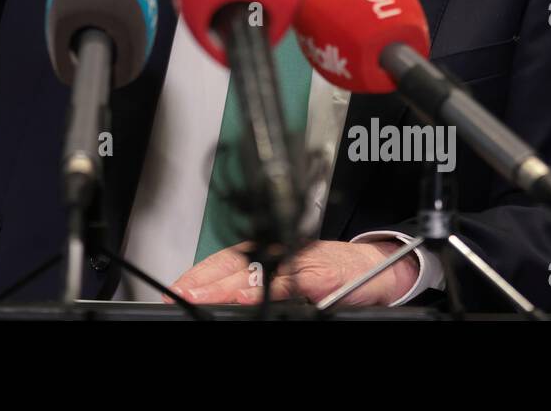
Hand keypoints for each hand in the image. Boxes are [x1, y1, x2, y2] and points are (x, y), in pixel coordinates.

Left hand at [167, 239, 418, 306]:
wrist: (373, 269)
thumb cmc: (331, 272)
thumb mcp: (289, 274)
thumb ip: (260, 283)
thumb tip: (224, 297)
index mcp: (267, 253)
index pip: (224, 261)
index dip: (199, 274)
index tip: (177, 288)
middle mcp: (278, 254)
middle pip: (232, 265)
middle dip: (202, 280)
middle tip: (178, 293)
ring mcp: (296, 264)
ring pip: (254, 274)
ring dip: (223, 286)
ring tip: (199, 296)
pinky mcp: (316, 277)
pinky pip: (285, 285)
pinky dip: (264, 291)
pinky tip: (245, 297)